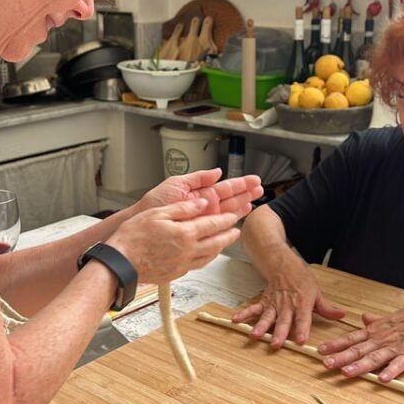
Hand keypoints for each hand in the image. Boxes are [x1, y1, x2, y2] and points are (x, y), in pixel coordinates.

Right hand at [106, 198, 240, 283]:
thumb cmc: (134, 237)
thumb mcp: (158, 213)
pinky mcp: (176, 274)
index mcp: (185, 233)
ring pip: (209, 256)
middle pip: (216, 243)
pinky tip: (205, 256)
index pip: (213, 224)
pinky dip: (206, 258)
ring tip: (224, 243)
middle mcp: (188, 251)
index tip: (234, 217)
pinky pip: (198, 265)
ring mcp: (183, 264)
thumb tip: (201, 203)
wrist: (121, 263)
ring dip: (220, 249)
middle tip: (236, 232)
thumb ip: (182, 208)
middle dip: (229, 236)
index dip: (226, 220)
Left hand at [137, 169, 262, 217]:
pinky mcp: (199, 232)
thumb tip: (217, 171)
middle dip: (246, 194)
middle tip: (260, 190)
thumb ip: (198, 178)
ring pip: (227, 213)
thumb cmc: (155, 203)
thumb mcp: (177, 183)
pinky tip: (239, 222)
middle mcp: (204, 206)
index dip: (240, 184)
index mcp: (200, 193)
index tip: (254, 180)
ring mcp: (203, 220)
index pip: (225, 187)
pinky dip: (229, 226)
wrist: (142, 221)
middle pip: (230, 200)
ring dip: (242, 208)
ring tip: (254, 202)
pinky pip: (218, 229)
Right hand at [232, 263, 344, 346]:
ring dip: (261, 326)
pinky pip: (254, 309)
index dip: (303, 329)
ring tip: (254, 336)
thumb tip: (341, 316)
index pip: (303, 318)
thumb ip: (326, 307)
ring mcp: (274, 304)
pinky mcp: (264, 302)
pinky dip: (245, 314)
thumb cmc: (301, 279)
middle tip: (276, 344)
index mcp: (302, 303)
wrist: (283, 264)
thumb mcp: (317, 291)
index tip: (301, 341)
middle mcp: (287, 305)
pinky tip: (236, 320)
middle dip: (280, 333)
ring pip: (267, 316)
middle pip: (283, 321)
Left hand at [317, 299, 403, 381]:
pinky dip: (390, 371)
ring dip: (359, 366)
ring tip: (346, 373)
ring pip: (374, 358)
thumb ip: (374, 321)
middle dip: (341, 357)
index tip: (321, 350)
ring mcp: (394, 348)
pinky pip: (398, 365)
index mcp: (374, 332)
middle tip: (326, 364)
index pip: (351, 339)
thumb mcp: (388, 318)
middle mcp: (381, 340)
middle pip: (358, 350)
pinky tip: (382, 379)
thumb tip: (363, 317)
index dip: (335, 344)